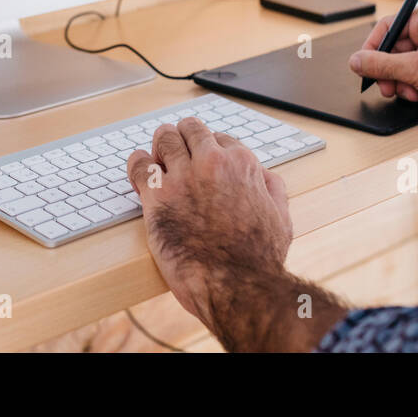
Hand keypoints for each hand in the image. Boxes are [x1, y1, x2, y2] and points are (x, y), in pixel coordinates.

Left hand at [126, 117, 292, 323]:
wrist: (235, 285)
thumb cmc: (258, 259)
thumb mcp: (280, 217)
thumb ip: (271, 188)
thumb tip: (262, 175)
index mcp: (242, 164)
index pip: (218, 138)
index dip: (208, 148)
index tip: (200, 156)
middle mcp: (212, 162)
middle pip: (190, 130)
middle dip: (183, 137)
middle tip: (175, 146)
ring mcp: (183, 177)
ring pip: (164, 140)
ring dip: (160, 145)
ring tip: (156, 153)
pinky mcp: (158, 196)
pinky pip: (139, 165)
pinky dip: (137, 163)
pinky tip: (138, 166)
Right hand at [348, 4, 417, 120]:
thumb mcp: (416, 70)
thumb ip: (381, 65)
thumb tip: (357, 61)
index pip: (388, 26)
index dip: (373, 47)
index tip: (363, 64)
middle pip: (396, 49)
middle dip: (390, 72)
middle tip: (386, 86)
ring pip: (407, 65)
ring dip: (404, 82)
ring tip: (411, 93)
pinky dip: (417, 86)